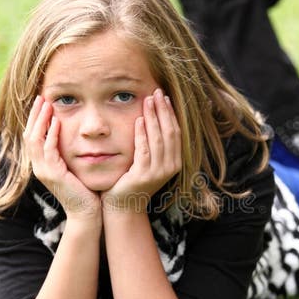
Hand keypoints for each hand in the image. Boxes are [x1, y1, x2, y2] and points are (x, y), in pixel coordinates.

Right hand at [23, 96, 101, 219]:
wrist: (87, 213)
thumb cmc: (85, 190)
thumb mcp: (73, 167)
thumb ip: (68, 152)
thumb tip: (73, 134)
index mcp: (42, 165)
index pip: (32, 137)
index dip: (35, 119)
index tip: (42, 102)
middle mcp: (38, 167)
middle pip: (29, 135)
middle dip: (35, 115)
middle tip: (41, 97)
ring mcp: (43, 171)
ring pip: (35, 140)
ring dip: (41, 120)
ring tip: (47, 104)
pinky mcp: (53, 175)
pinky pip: (48, 150)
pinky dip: (51, 135)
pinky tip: (56, 122)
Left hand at [102, 89, 181, 212]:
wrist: (123, 205)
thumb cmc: (132, 180)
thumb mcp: (147, 161)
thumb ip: (153, 143)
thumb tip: (152, 117)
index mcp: (175, 162)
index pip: (176, 132)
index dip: (171, 113)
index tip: (164, 96)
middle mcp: (170, 167)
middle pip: (169, 132)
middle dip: (163, 110)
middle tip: (156, 92)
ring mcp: (158, 172)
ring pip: (158, 139)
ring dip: (153, 117)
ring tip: (147, 100)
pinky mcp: (144, 175)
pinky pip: (144, 149)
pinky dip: (142, 133)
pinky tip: (138, 120)